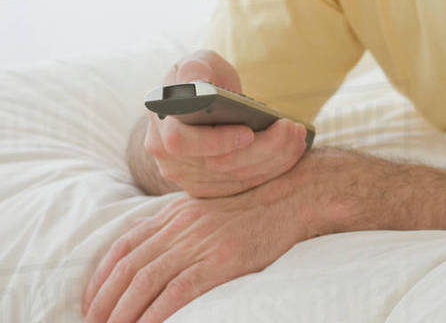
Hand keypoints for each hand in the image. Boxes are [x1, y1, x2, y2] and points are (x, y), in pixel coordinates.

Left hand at [81, 174, 312, 322]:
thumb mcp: (206, 207)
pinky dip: (156, 313)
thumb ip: (175, 225)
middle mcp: (182, 226)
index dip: (100, 279)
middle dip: (104, 302)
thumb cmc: (254, 206)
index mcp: (175, 214)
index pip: (123, 247)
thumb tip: (142, 244)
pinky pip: (179, 291)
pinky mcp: (222, 259)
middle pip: (129, 268)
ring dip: (123, 312)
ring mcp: (202, 242)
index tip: (89, 304)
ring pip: (146, 280)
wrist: (294, 196)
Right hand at [145, 50, 307, 197]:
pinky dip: (274, 167)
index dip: (216, 141)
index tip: (249, 132)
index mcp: (161, 125)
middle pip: (219, 165)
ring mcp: (189, 177)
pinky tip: (293, 148)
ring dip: (275, 157)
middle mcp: (169, 159)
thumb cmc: (201, 78)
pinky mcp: (212, 187)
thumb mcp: (196, 63)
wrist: (201, 103)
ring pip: (237, 177)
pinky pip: (245, 185)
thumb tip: (194, 85)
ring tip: (298, 134)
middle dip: (262, 148)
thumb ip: (193, 69)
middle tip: (292, 129)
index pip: (180, 143)